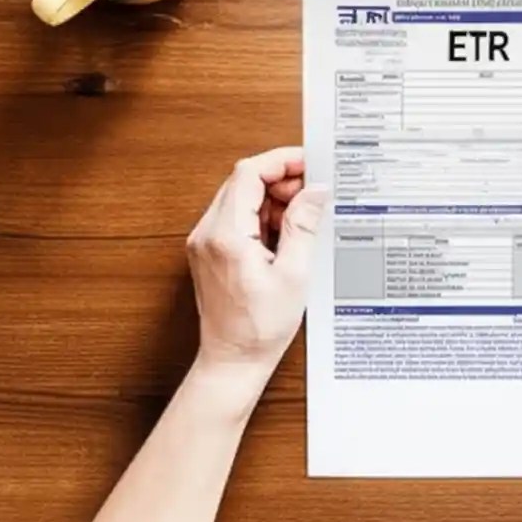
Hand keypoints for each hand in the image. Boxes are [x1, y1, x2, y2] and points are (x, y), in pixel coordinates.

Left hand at [186, 147, 328, 371]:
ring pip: (240, 198)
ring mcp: (204, 242)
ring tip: (302, 222)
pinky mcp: (209, 251)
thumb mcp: (294, 274)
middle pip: (243, 182)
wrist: (233, 360)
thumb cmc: (259, 328)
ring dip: (272, 200)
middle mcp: (208, 233)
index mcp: (227, 235)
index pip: (248, 174)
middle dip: (280, 181)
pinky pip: (236, 218)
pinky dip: (262, 217)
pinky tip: (285, 237)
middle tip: (313, 195)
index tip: (309, 164)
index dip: (281, 161)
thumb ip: (304, 226)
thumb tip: (316, 191)